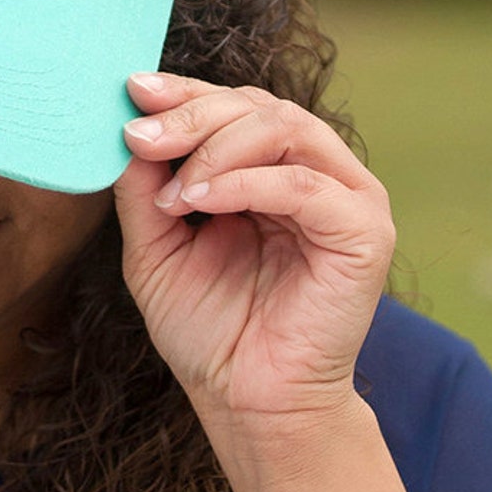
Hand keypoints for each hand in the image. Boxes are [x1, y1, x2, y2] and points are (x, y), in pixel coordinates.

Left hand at [114, 73, 394, 435]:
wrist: (248, 401)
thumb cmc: (209, 331)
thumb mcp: (155, 250)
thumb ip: (143, 190)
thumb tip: (129, 130)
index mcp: (272, 171)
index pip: (235, 106)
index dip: (185, 92)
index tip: (132, 89)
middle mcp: (316, 174)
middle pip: (260, 105)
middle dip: (192, 114)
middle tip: (140, 135)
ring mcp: (346, 199)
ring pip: (286, 129)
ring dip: (215, 147)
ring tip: (172, 191)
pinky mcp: (363, 233)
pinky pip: (304, 185)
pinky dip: (244, 183)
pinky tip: (199, 200)